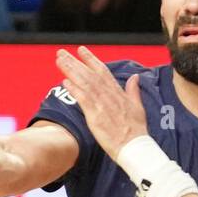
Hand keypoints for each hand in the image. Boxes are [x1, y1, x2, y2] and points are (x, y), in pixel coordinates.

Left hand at [55, 46, 148, 160]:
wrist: (134, 146)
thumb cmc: (136, 130)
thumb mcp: (138, 107)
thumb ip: (133, 90)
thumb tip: (135, 77)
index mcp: (118, 92)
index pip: (102, 71)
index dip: (90, 59)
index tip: (81, 50)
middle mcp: (109, 95)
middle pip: (89, 74)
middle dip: (75, 62)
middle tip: (61, 52)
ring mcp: (101, 104)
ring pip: (84, 83)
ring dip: (71, 71)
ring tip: (59, 61)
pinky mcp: (95, 116)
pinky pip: (83, 99)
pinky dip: (74, 89)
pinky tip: (65, 81)